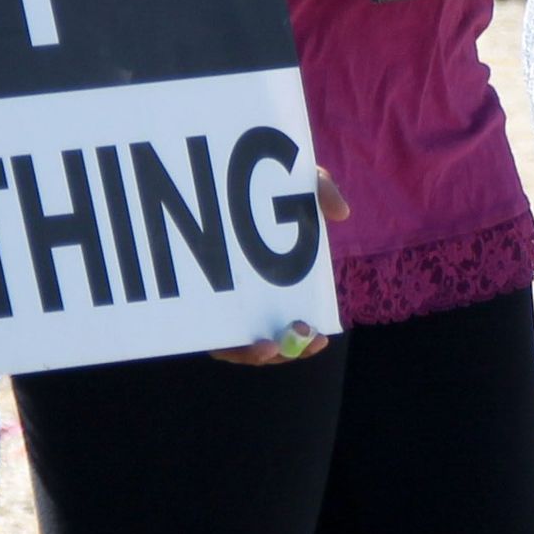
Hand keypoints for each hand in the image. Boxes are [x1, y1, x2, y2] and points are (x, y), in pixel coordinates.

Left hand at [213, 168, 350, 363]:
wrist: (206, 179)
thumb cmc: (260, 188)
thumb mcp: (295, 184)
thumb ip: (321, 190)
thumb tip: (342, 213)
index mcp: (276, 292)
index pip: (292, 329)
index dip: (307, 342)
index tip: (323, 336)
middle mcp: (249, 308)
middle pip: (269, 347)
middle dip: (288, 351)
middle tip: (305, 333)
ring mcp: (220, 313)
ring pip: (238, 349)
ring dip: (256, 354)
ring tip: (269, 345)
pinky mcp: (191, 315)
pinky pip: (207, 339)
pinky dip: (225, 345)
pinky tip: (239, 337)